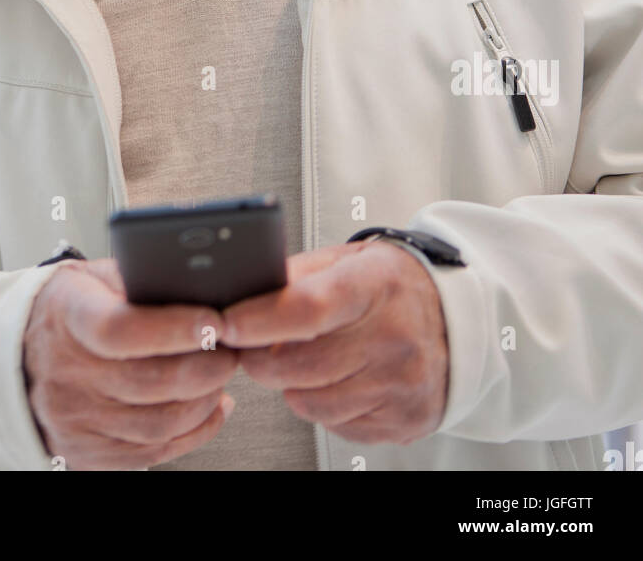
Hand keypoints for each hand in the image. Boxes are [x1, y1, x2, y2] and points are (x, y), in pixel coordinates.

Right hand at [22, 257, 239, 469]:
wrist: (16, 357)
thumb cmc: (67, 309)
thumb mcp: (93, 276)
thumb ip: (139, 277)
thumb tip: (201, 281)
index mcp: (68, 319)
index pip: (120, 330)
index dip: (173, 329)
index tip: (214, 320)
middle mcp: (67, 375)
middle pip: (149, 383)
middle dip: (207, 367)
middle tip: (232, 349)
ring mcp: (75, 420)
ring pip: (158, 424)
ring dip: (204, 401)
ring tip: (221, 375)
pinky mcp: (88, 454)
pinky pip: (153, 453)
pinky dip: (193, 432)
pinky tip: (210, 406)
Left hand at [218, 240, 448, 444]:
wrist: (457, 320)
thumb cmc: (393, 286)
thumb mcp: (348, 259)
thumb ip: (296, 274)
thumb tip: (242, 292)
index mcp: (375, 286)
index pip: (309, 308)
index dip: (261, 320)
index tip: (227, 323)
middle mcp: (394, 338)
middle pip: (299, 365)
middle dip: (261, 357)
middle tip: (252, 342)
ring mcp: (401, 385)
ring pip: (310, 402)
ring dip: (290, 384)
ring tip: (304, 357)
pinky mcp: (403, 421)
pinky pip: (333, 424)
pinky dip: (320, 405)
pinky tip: (335, 379)